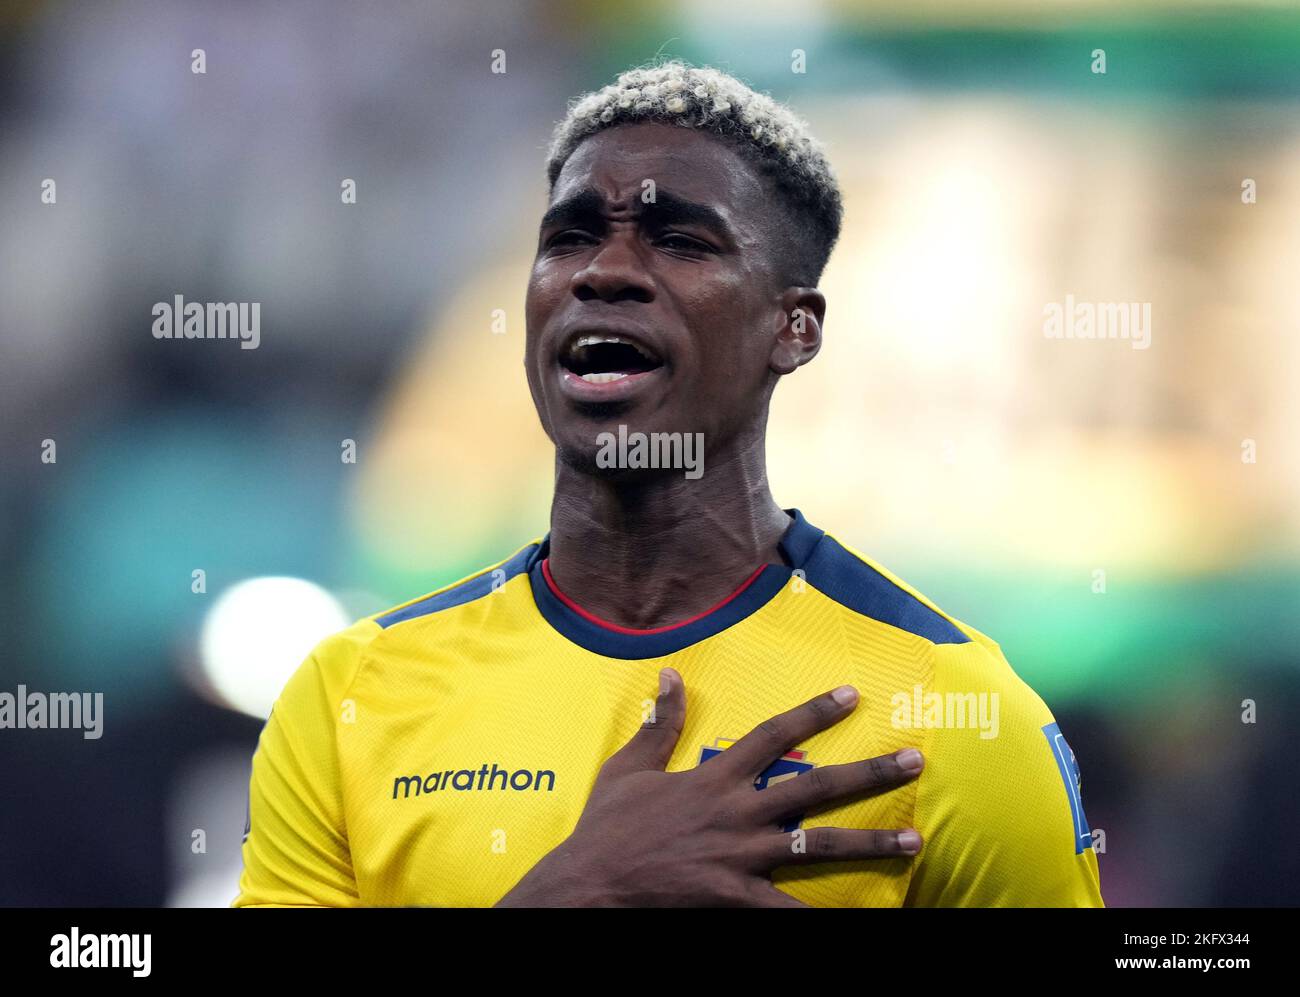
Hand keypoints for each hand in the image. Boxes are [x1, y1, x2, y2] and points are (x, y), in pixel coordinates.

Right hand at [495, 667, 924, 906]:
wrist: (590, 884)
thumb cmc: (608, 827)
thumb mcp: (629, 767)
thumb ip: (660, 723)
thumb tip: (672, 675)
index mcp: (714, 777)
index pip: (775, 734)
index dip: (814, 712)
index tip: (853, 695)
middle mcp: (737, 812)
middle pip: (815, 786)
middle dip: (868, 772)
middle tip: (914, 760)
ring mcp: (741, 857)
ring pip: (817, 846)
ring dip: (869, 842)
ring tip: (914, 840)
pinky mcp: (736, 898)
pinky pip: (789, 912)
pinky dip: (821, 916)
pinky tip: (856, 918)